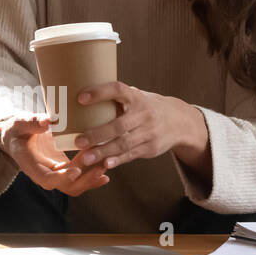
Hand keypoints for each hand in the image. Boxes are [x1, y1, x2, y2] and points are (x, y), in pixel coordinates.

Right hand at [0, 114, 109, 196]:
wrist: (16, 136)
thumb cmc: (16, 129)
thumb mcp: (20, 123)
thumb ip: (32, 122)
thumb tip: (49, 121)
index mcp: (30, 166)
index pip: (46, 179)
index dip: (62, 178)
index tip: (76, 170)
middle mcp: (44, 174)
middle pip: (66, 186)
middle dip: (86, 179)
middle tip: (101, 165)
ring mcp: (55, 174)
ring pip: (76, 184)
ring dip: (92, 177)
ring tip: (106, 163)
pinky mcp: (63, 170)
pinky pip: (79, 178)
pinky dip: (92, 176)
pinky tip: (105, 169)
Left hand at [69, 81, 183, 172]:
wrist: (179, 121)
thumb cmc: (144, 106)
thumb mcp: (134, 96)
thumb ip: (112, 98)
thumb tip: (76, 97)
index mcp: (135, 97)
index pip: (117, 90)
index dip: (99, 93)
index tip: (80, 98)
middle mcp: (143, 114)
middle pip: (119, 125)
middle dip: (97, 134)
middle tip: (78, 141)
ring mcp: (149, 132)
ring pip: (124, 144)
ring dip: (103, 152)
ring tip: (86, 157)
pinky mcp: (150, 148)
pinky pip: (132, 154)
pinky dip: (118, 160)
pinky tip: (105, 164)